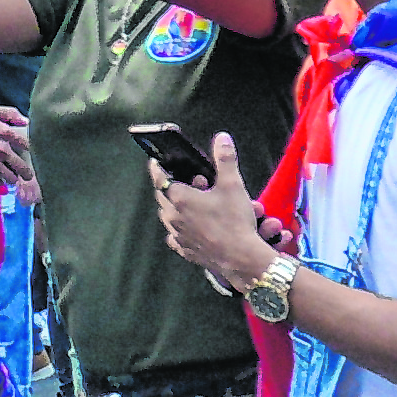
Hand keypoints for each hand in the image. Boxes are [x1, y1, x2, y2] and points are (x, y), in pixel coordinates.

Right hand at [0, 103, 32, 192]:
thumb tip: (26, 121)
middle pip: (22, 168)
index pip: (28, 146)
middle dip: (26, 173)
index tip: (30, 153)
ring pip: (10, 178)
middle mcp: (2, 149)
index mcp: (6, 132)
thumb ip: (10, 113)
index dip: (31, 150)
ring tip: (11, 177)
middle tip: (27, 175)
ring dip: (12, 178)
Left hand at [147, 155, 273, 293]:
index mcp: (179, 198)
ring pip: (168, 217)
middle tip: (187, 181)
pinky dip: (180, 229)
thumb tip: (222, 138)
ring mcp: (178, 235)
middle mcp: (173, 217)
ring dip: (175, 207)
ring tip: (191, 202)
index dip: (157, 167)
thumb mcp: (232, 185)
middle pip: (163, 197)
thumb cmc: (235, 221)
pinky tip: (191, 227)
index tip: (155, 161)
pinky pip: (176, 237)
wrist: (241, 258)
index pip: (159, 178)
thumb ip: (225, 159)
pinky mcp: (186, 250)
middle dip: (171, 186)